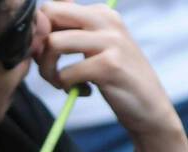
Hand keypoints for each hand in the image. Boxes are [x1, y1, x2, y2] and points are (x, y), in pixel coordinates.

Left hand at [35, 0, 182, 140]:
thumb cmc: (116, 79)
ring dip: (48, 70)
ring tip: (61, 83)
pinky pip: (66, 73)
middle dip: (38, 47)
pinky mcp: (110, 65)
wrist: (149, 105)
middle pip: (49, 18)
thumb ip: (71, 32)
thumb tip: (40, 19)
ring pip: (53, 43)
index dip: (39, 35)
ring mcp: (110, 41)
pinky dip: (66, 87)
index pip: (52, 9)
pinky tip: (84, 91)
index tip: (47, 57)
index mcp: (101, 13)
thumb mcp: (94, 48)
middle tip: (48, 70)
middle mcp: (106, 19)